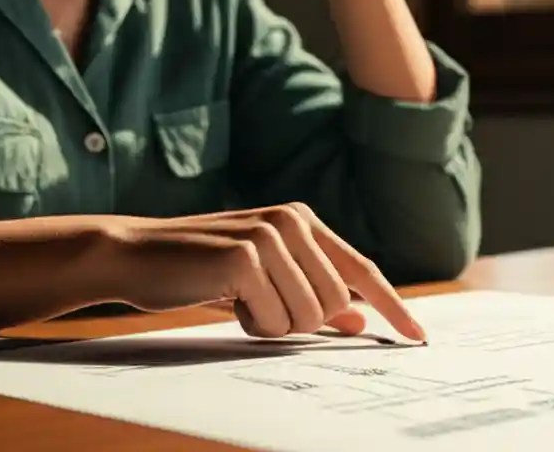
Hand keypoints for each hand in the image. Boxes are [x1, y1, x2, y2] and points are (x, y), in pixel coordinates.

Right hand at [99, 202, 426, 341]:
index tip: (418, 335)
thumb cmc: (199, 267)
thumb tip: (361, 319)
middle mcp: (292, 220)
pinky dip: (251, 324)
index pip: (361, 269)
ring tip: (239, 299)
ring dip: (273, 324)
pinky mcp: (245, 259)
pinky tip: (224, 299)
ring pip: (309, 316)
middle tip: (258, 307)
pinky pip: (274, 321)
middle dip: (301, 321)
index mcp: (302, 219)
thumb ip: (313, 291)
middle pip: (336, 304)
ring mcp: (269, 236)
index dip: (393, 305)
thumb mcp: (265, 276)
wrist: (135, 254)